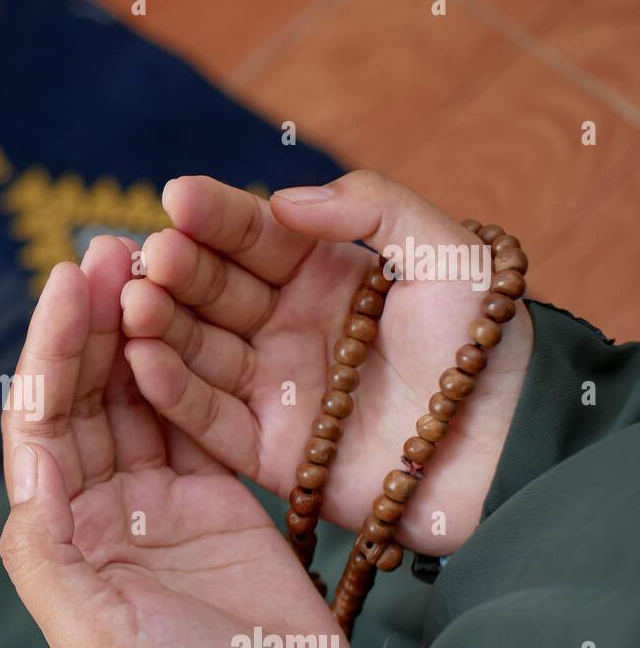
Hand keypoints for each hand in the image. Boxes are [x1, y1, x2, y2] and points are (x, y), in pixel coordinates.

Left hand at [0, 236, 348, 647]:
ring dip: (131, 330)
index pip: (40, 422)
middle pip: (82, 395)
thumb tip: (29, 449)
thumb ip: (46, 544)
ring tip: (139, 259)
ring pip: (133, 394)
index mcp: (57, 533)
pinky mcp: (211, 492)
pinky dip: (184, 366)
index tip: (65, 283)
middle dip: (87, 322)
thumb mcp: (91, 629)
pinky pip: (189, 415)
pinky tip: (183, 315)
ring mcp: (155, 494)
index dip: (49, 352)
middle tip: (103, 247)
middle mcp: (95, 505)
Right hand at [120, 170, 532, 552]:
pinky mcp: (265, 449)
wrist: (512, 451)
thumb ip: (373, 206)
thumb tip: (284, 201)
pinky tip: (141, 360)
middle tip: (150, 256)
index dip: (216, 216)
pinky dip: (172, 391)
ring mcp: (271, 388)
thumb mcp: (448, 254)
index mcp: (322, 274)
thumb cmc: (486, 347)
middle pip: (214, 292)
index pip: (254, 236)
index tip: (177, 196)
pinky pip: (208, 417)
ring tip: (134, 305)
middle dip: (178, 271)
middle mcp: (285, 327)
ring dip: (161, 327)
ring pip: (199, 350)